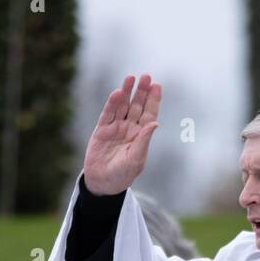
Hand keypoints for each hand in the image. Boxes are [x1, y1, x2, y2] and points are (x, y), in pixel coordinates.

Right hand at [83, 73, 161, 194]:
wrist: (102, 184)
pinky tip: (117, 93)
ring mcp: (115, 128)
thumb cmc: (122, 175)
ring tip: (131, 78)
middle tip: (146, 76)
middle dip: (141, 91)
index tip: (157, 86)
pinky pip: (108, 114)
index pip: (149, 114)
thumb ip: (144, 140)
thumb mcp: (136, 159)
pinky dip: (112, 103)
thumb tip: (155, 123)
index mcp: (141, 135)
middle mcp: (129, 129)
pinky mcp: (102, 130)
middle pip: (136, 106)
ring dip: (126, 92)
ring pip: (122, 106)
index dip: (153, 100)